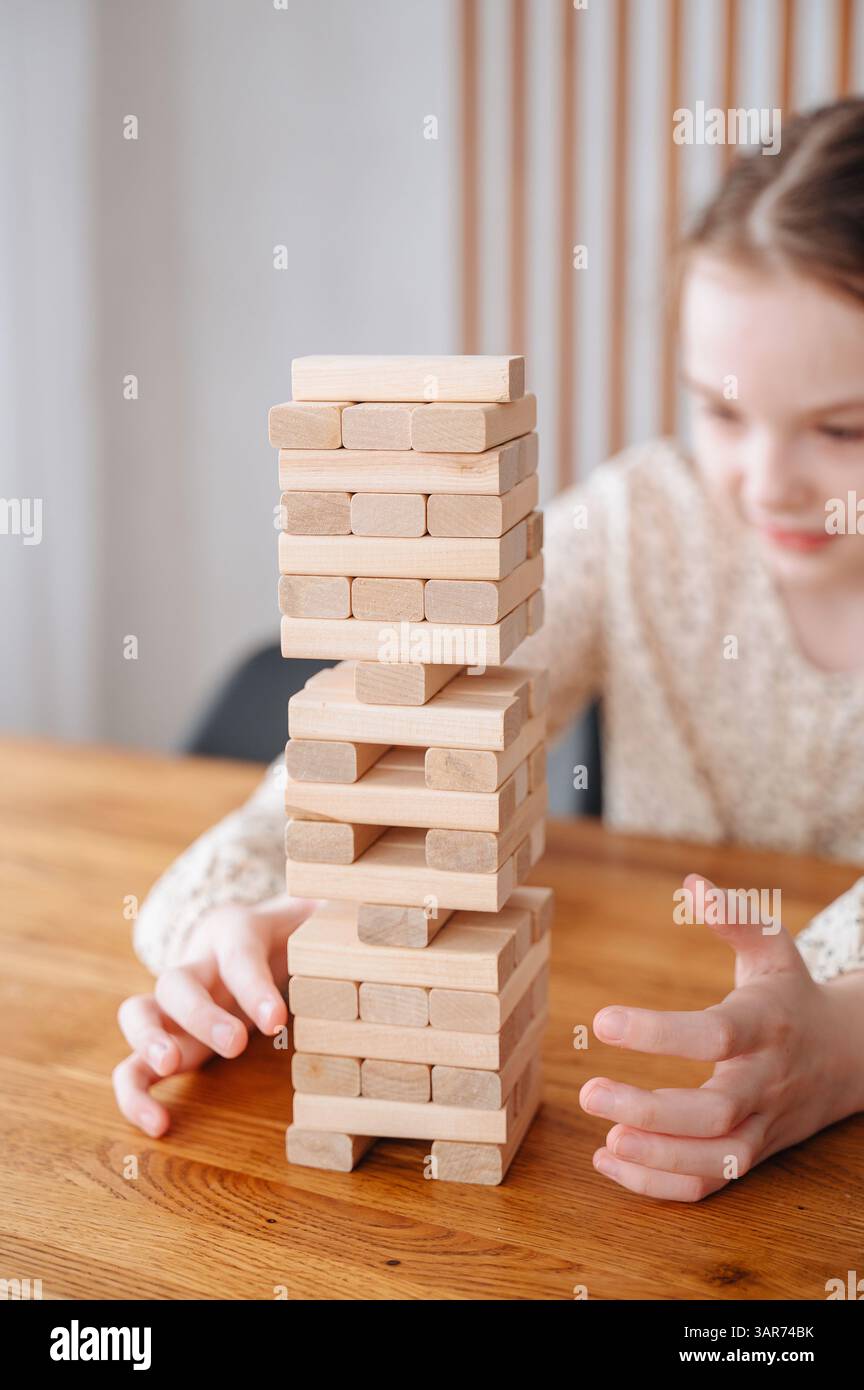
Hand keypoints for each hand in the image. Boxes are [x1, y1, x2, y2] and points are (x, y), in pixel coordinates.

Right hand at [113, 894, 317, 1136]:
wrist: (244, 937)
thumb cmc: (289, 932)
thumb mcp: (314, 918)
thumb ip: (340, 916)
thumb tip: (381, 909)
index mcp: (236, 931)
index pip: (240, 953)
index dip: (254, 986)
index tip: (276, 1020)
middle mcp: (196, 964)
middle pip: (179, 979)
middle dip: (202, 1014)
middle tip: (236, 1045)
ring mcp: (172, 1004)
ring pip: (137, 1013)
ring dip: (149, 1040)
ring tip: (171, 1066)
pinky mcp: (163, 1041)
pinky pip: (131, 1065)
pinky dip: (135, 1094)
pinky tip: (159, 1125)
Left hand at [579, 874, 863, 1201]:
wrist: (848, 1056)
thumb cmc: (790, 994)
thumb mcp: (772, 948)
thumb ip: (733, 918)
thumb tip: (692, 885)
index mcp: (765, 1024)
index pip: (714, 1035)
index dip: (658, 1032)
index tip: (602, 1020)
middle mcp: (765, 1081)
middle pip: (713, 1111)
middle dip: (649, 1110)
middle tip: (588, 1091)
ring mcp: (761, 1125)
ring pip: (715, 1160)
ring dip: (656, 1158)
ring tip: (603, 1140)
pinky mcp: (751, 1155)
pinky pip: (710, 1185)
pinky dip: (660, 1185)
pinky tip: (609, 1160)